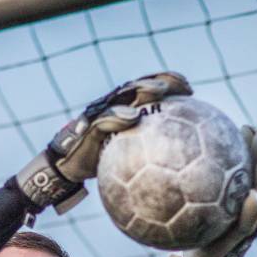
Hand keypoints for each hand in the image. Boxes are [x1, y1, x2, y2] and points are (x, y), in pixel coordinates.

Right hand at [15, 72, 193, 215]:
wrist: (66, 169)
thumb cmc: (100, 165)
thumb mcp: (126, 161)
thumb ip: (146, 158)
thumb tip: (179, 175)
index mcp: (124, 108)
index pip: (148, 90)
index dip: (169, 84)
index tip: (190, 90)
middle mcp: (112, 105)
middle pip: (140, 86)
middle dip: (161, 81)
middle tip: (183, 86)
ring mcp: (99, 113)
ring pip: (123, 94)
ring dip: (143, 89)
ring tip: (161, 90)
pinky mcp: (86, 126)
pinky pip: (104, 118)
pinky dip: (118, 116)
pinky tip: (134, 118)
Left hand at [163, 126, 256, 256]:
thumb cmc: (183, 239)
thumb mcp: (176, 211)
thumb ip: (168, 187)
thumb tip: (143, 158)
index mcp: (232, 195)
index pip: (243, 166)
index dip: (247, 146)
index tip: (244, 127)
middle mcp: (244, 206)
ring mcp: (248, 224)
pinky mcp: (243, 241)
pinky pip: (250, 224)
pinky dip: (253, 212)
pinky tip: (254, 198)